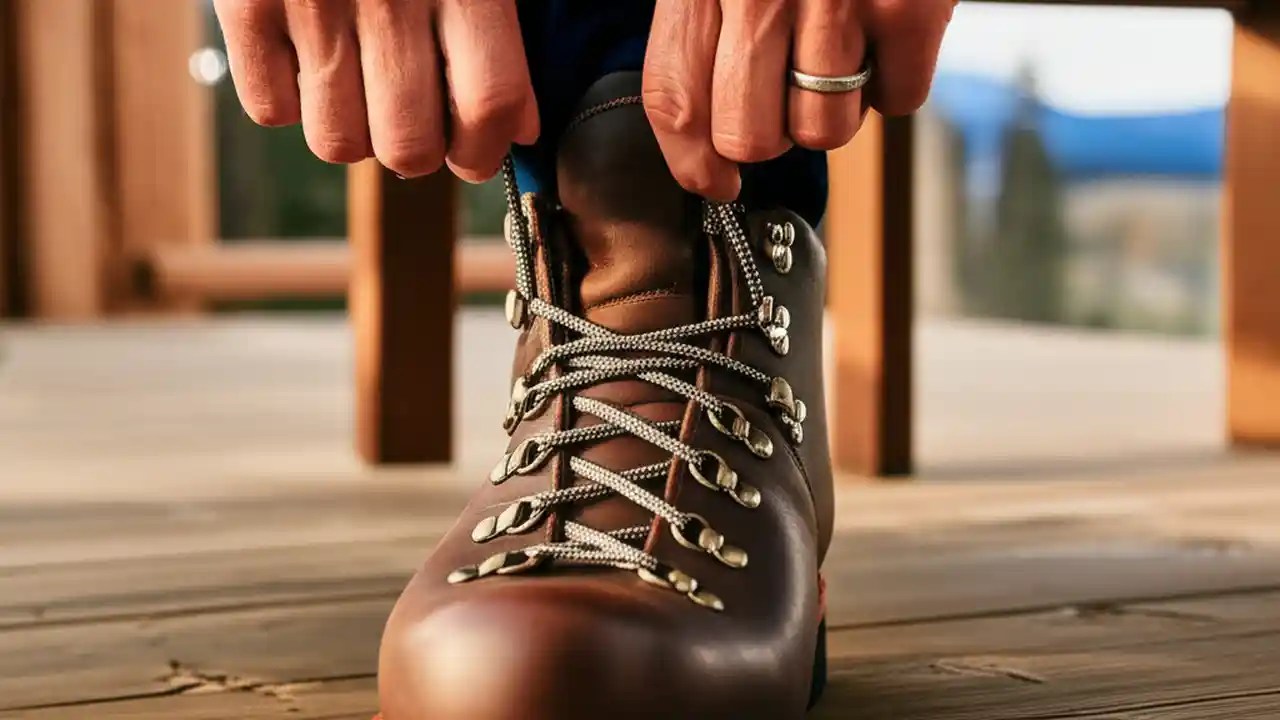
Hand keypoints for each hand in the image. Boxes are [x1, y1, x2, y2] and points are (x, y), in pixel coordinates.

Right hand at [213, 0, 538, 180]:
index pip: (488, 104)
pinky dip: (287, 100)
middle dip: (415, 151)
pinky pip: (269, 109)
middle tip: (411, 123)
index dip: (484, 150)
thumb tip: (519, 128)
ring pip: (337, 142)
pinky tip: (303, 58)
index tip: (474, 152)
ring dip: (351, 131)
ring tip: (355, 84)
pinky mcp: (246, 3)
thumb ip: (497, 32)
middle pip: (407, 145)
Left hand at [643, 0, 954, 200]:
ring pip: (824, 132)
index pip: (677, 99)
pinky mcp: (907, 6)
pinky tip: (885, 36)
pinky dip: (896, 82)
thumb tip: (707, 144)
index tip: (712, 181)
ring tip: (839, 56)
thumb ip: (706, 27)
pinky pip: (897, 101)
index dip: (692, 162)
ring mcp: (836, 0)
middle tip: (786, 98)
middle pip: (748, 136)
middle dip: (768, 134)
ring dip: (834, 109)